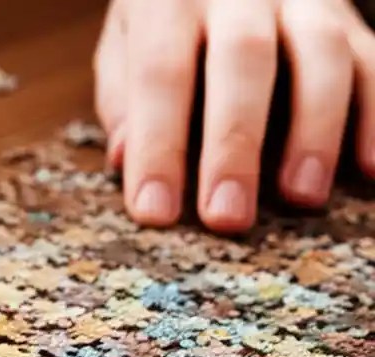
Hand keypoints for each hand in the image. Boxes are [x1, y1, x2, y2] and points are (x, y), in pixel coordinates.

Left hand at [93, 0, 374, 232]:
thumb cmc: (164, 23)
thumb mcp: (123, 46)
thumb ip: (123, 98)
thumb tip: (124, 160)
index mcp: (168, 3)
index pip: (159, 73)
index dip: (157, 146)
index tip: (154, 212)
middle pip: (243, 61)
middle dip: (235, 145)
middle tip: (227, 217)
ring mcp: (302, 0)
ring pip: (321, 53)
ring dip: (315, 131)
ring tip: (301, 197)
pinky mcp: (348, 19)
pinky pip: (371, 61)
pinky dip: (374, 117)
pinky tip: (368, 171)